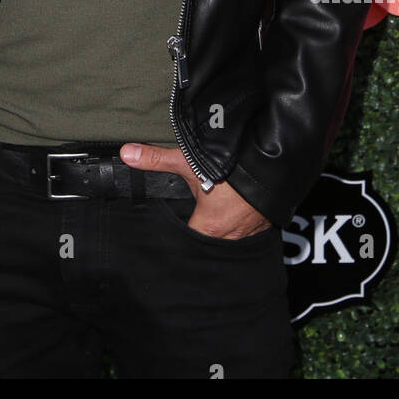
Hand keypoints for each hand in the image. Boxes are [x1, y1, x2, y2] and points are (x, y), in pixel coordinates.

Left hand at [119, 142, 271, 238]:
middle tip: (186, 232)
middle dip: (197, 239)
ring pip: (226, 240)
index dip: (175, 242)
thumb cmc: (231, 167)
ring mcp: (248, 232)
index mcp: (208, 228)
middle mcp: (228, 237)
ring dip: (219, 232)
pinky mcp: (263, 224)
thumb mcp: (189, 162)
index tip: (168, 242)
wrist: (272, 164)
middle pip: (205, 244)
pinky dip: (237, 226)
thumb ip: (156, 160)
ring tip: (209, 224)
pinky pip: (244, 232)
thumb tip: (127, 153)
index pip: (186, 244)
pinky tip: (232, 216)